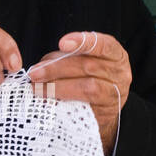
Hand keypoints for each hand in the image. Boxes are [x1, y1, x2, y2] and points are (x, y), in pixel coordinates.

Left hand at [28, 31, 131, 153]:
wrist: (102, 106)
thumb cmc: (87, 76)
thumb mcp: (78, 60)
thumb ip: (61, 58)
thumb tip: (39, 68)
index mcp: (115, 54)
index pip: (103, 44)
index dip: (83, 42)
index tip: (62, 43)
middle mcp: (120, 73)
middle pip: (88, 66)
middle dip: (57, 69)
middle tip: (34, 74)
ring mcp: (115, 95)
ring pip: (88, 88)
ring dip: (59, 87)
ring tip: (38, 88)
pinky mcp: (107, 114)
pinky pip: (85, 109)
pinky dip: (64, 104)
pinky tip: (49, 102)